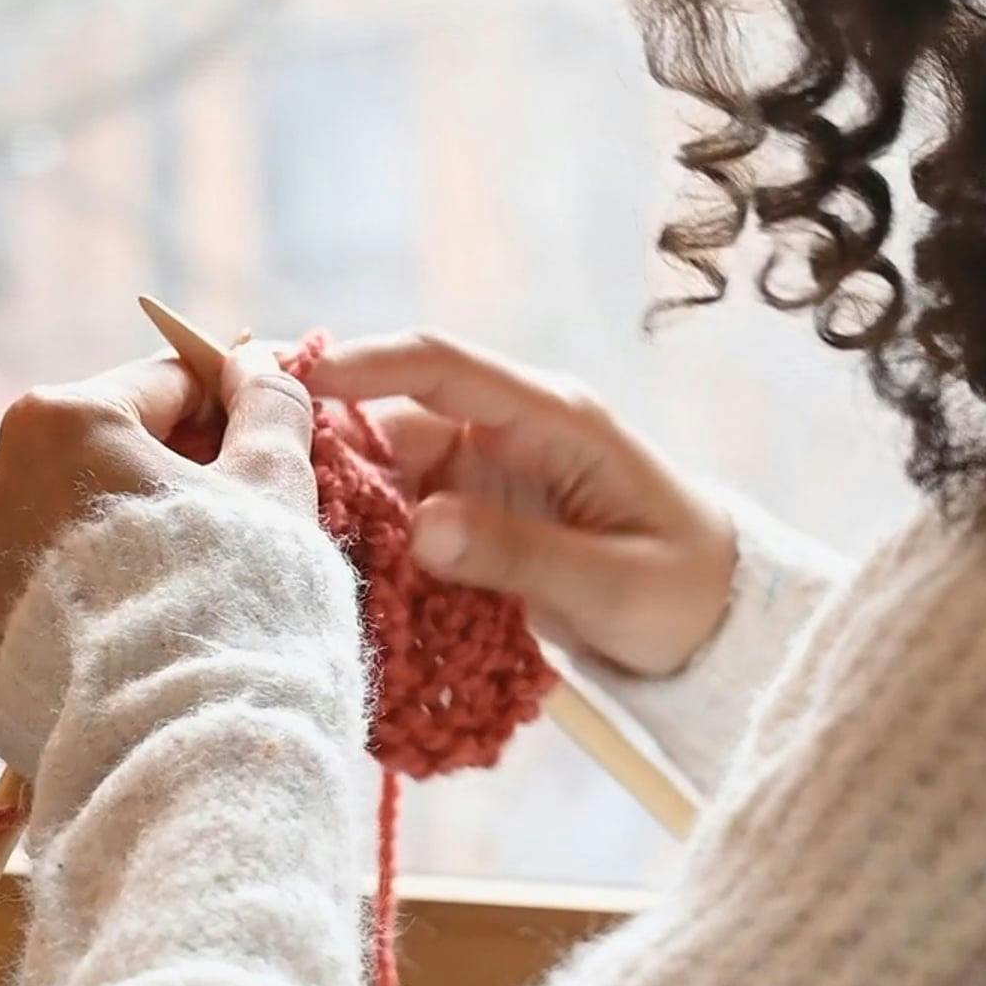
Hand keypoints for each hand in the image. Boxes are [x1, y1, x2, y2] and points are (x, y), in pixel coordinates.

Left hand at [0, 343, 314, 716]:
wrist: (187, 741)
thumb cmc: (239, 595)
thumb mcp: (274, 483)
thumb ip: (267, 406)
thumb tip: (252, 364)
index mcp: (61, 420)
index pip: (152, 389)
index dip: (212, 410)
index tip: (245, 438)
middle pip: (85, 463)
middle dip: (144, 486)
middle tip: (211, 533)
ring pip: (44, 541)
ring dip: (94, 556)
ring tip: (160, 606)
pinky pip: (22, 617)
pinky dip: (63, 625)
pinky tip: (116, 652)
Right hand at [304, 330, 734, 681]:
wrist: (720, 621)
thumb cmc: (682, 591)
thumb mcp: (610, 584)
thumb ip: (517, 554)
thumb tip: (423, 525)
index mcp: (552, 420)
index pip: (441, 365)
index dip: (362, 364)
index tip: (293, 381)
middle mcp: (509, 434)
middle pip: (393, 421)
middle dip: (328, 450)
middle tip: (265, 493)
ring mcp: (490, 476)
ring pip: (389, 474)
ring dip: (346, 508)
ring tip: (294, 549)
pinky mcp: (479, 520)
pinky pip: (407, 518)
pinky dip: (374, 542)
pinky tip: (340, 575)